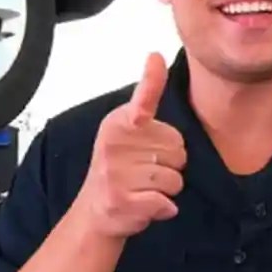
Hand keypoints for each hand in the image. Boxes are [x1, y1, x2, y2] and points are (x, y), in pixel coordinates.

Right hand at [77, 52, 187, 237]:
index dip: (152, 79)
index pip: (142, 99)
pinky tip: (144, 205)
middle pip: (178, 150)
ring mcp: (116, 172)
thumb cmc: (120, 172)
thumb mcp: (127, 137)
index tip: (155, 57)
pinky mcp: (122, 199)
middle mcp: (115, 143)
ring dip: (166, 190)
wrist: (93, 214)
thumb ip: (146, 115)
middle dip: (171, 166)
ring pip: (175, 179)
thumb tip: (156, 61)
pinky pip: (167, 202)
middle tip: (145, 173)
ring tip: (143, 190)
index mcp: (119, 123)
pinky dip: (163, 209)